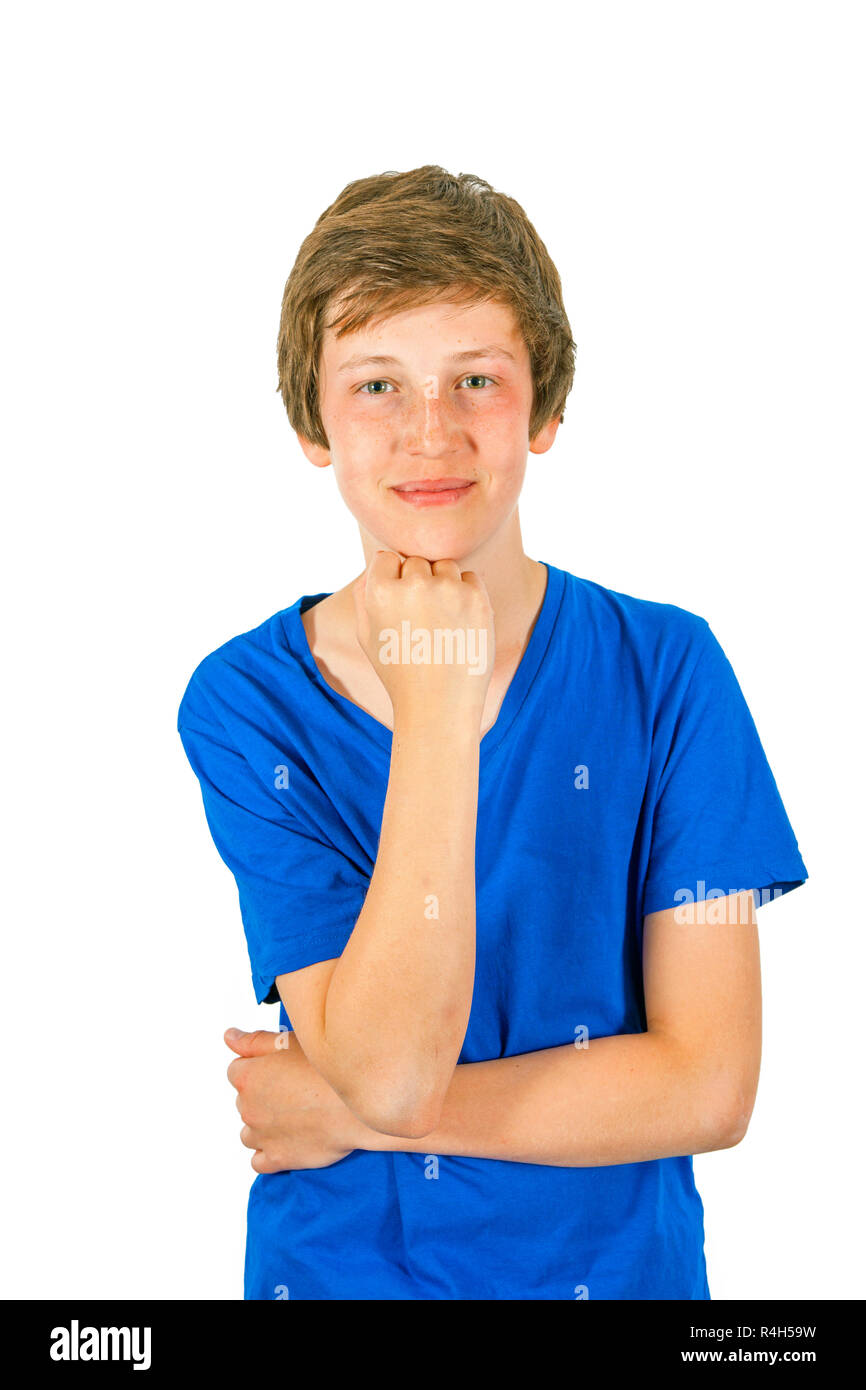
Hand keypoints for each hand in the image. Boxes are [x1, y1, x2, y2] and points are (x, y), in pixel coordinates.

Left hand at [224, 1027, 371, 1173]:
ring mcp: (261, 1136)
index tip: (280, 1069)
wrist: (356, 1106)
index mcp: (248, 1076)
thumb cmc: (327, 1070)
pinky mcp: (278, 1158)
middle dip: (262, 1096)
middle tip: (294, 1089)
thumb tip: (229, 1037)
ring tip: (293, 1116)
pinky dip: (269, 1152)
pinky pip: (259, 1161)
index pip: (236, 1071)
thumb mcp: (289, 1042)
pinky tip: (288, 1140)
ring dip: (263, 1125)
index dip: (258, 1068)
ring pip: (249, 1132)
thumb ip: (254, 1041)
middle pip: (244, 1101)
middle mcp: (248, 1108)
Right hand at [352, 551, 494, 727]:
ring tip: (440, 624)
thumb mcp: (367, 636)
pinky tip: (459, 624)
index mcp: (381, 592)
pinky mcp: (477, 599)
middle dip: (418, 584)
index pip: (387, 557)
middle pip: (417, 562)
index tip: (400, 607)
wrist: (438, 705)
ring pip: (445, 566)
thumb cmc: (399, 673)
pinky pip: (470, 578)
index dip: (392, 580)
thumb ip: (365, 594)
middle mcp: (414, 585)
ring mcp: (448, 590)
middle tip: (422, 622)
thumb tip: (379, 560)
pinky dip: (466, 594)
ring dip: (443, 585)